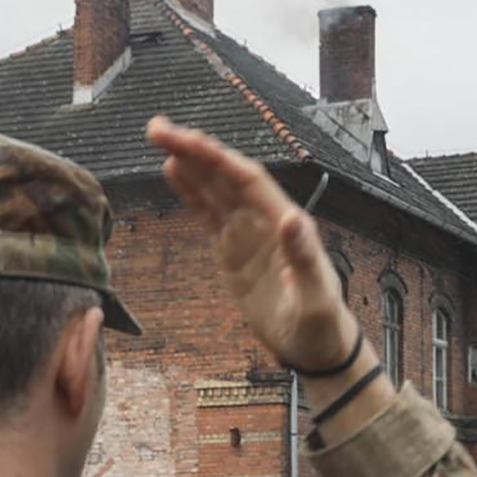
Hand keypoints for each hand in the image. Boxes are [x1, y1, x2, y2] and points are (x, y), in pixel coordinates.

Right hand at [146, 116, 360, 371]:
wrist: (315, 348)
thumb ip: (304, 259)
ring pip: (215, 189)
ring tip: (159, 138)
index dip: (217, 159)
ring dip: (190, 164)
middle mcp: (267, 221)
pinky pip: (209, 214)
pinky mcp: (234, 251)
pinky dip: (192, 193)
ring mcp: (248, 234)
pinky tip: (174, 172)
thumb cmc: (320, 325)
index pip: (248, 181)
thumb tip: (292, 217)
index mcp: (286, 224)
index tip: (187, 141)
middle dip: (194, 150)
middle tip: (156, 129)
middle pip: (226, 176)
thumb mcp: (315, 298)